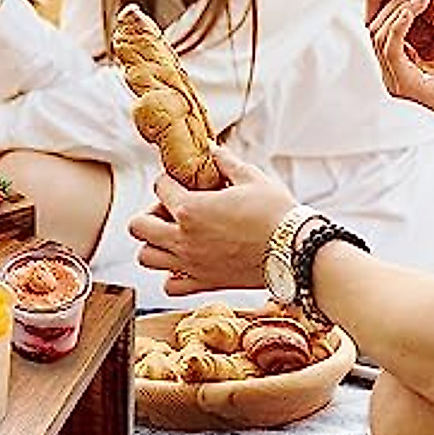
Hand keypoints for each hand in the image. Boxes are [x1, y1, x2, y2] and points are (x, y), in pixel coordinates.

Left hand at [128, 146, 296, 295]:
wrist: (295, 251)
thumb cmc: (275, 213)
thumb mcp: (251, 177)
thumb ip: (225, 161)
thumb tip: (212, 148)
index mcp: (190, 209)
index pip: (159, 187)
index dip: (169, 180)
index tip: (182, 182)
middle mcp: (183, 238)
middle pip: (138, 226)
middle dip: (150, 214)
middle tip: (172, 210)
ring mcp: (190, 264)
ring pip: (146, 257)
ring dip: (155, 244)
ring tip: (176, 236)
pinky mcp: (203, 284)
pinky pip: (170, 286)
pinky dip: (172, 275)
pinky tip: (188, 262)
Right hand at [366, 0, 433, 138]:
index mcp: (403, 54)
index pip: (377, 24)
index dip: (376, 0)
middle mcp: (394, 67)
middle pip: (374, 26)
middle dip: (393, 1)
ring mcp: (395, 77)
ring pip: (379, 35)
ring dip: (399, 9)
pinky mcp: (402, 84)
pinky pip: (390, 49)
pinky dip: (398, 27)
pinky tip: (411, 12)